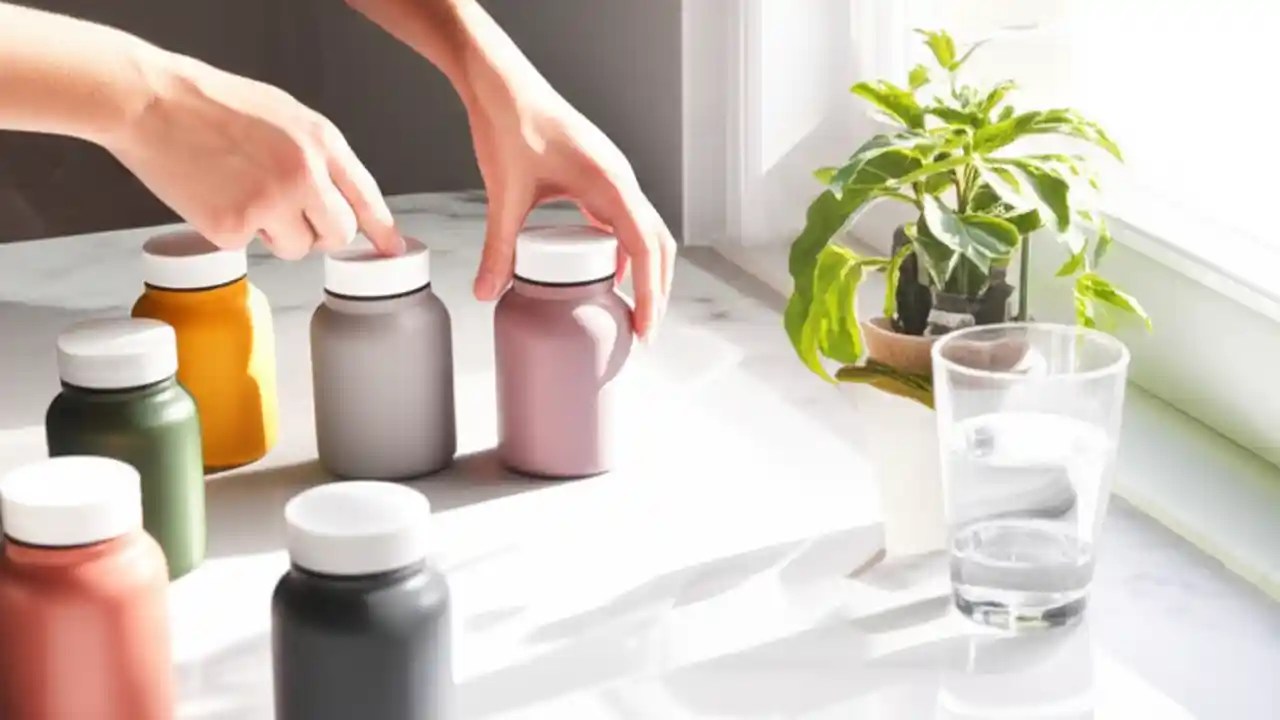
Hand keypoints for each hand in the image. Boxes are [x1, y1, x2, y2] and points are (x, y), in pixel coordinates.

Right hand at [102, 52, 402, 258]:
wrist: (149, 100)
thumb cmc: (212, 104)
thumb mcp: (284, 115)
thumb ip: (318, 154)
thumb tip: (342, 195)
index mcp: (321, 141)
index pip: (366, 196)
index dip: (381, 228)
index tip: (392, 249)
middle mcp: (304, 174)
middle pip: (338, 234)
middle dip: (319, 232)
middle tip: (288, 213)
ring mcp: (270, 202)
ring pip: (297, 249)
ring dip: (276, 235)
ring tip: (243, 194)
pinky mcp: (232, 226)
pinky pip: (249, 247)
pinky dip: (232, 231)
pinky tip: (214, 196)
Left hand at [466, 72, 675, 339]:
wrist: (501, 84)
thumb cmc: (510, 125)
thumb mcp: (505, 193)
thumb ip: (498, 247)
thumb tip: (487, 293)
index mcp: (610, 183)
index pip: (646, 249)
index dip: (651, 293)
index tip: (645, 329)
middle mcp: (621, 180)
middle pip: (658, 244)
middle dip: (656, 290)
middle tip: (642, 331)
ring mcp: (613, 178)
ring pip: (644, 231)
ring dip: (644, 271)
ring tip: (631, 309)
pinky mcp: (597, 177)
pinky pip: (622, 219)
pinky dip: (622, 251)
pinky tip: (604, 275)